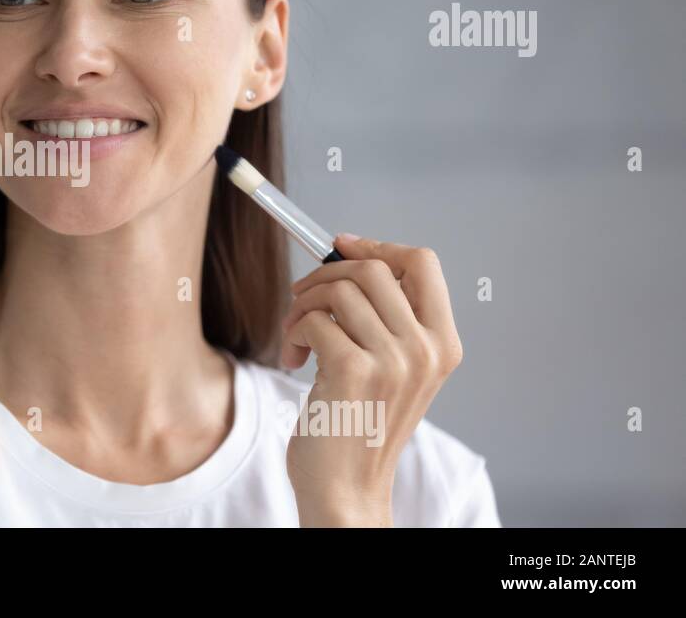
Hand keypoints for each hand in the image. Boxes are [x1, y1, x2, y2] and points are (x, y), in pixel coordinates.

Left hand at [279, 234, 463, 526]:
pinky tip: (294, 360)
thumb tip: (347, 257)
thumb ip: (386, 320)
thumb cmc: (359, 427)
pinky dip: (292, 333)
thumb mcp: (393, 370)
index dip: (377, 245)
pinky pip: (313, 319)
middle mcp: (425, 350)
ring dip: (302, 306)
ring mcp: (393, 360)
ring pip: (337, 289)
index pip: (422, 262)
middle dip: (324, 276)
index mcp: (443, 345)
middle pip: (372, 267)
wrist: (346, 488)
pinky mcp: (354, 370)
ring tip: (296, 337)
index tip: (340, 246)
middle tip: (302, 302)